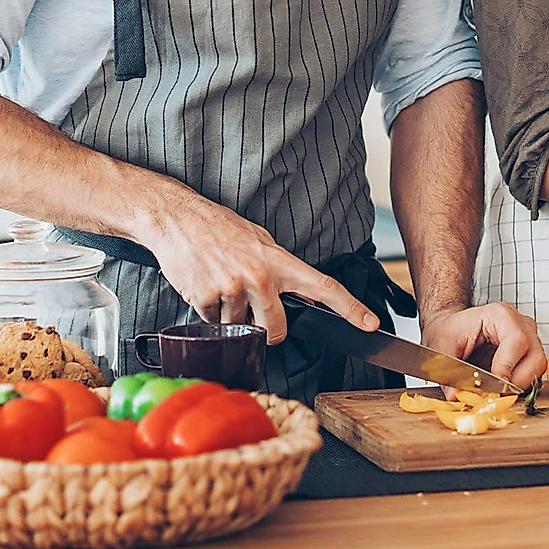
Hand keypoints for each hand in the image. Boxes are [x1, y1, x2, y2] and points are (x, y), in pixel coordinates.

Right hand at [146, 194, 377, 344]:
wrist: (178, 218)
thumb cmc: (219, 228)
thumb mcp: (258, 240)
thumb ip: (278, 269)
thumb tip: (294, 295)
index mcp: (279, 260)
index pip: (324, 286)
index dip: (351, 308)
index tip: (371, 324)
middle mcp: (260, 276)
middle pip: (277, 329)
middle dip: (267, 330)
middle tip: (252, 311)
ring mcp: (233, 289)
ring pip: (239, 327)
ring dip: (230, 315)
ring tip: (219, 281)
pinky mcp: (206, 299)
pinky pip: (213, 323)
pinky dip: (208, 312)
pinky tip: (203, 285)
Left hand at [420, 301, 546, 391]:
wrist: (451, 327)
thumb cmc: (449, 330)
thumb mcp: (441, 348)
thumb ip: (449, 372)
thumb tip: (455, 396)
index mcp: (501, 315)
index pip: (517, 341)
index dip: (507, 367)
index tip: (494, 387)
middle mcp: (520, 324)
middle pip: (535, 358)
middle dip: (516, 382)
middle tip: (495, 394)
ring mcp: (528, 338)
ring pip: (538, 368)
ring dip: (519, 386)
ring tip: (496, 392)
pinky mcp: (528, 354)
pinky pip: (533, 374)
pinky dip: (519, 386)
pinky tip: (500, 389)